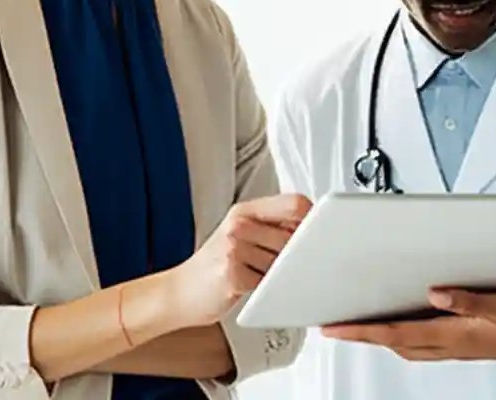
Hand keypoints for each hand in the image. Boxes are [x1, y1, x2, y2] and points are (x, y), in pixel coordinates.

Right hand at [167, 193, 311, 327]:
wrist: (178, 293)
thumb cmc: (214, 266)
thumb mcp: (238, 236)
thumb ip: (271, 228)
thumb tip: (312, 231)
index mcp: (244, 211)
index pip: (294, 204)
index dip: (312, 220)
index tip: (318, 234)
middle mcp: (239, 225)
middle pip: (294, 238)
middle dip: (295, 257)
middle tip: (278, 267)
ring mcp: (234, 249)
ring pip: (283, 264)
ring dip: (278, 277)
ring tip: (256, 277)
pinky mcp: (233, 275)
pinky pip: (269, 284)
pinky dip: (266, 292)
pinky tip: (249, 289)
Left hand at [320, 289, 495, 379]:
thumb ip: (471, 300)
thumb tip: (435, 293)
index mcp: (458, 334)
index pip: (397, 332)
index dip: (362, 330)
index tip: (334, 327)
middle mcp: (453, 343)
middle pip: (393, 341)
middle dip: (361, 334)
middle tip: (333, 325)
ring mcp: (459, 345)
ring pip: (407, 343)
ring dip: (379, 335)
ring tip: (358, 323)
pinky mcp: (467, 342)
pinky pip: (423, 341)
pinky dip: (403, 333)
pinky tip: (403, 322)